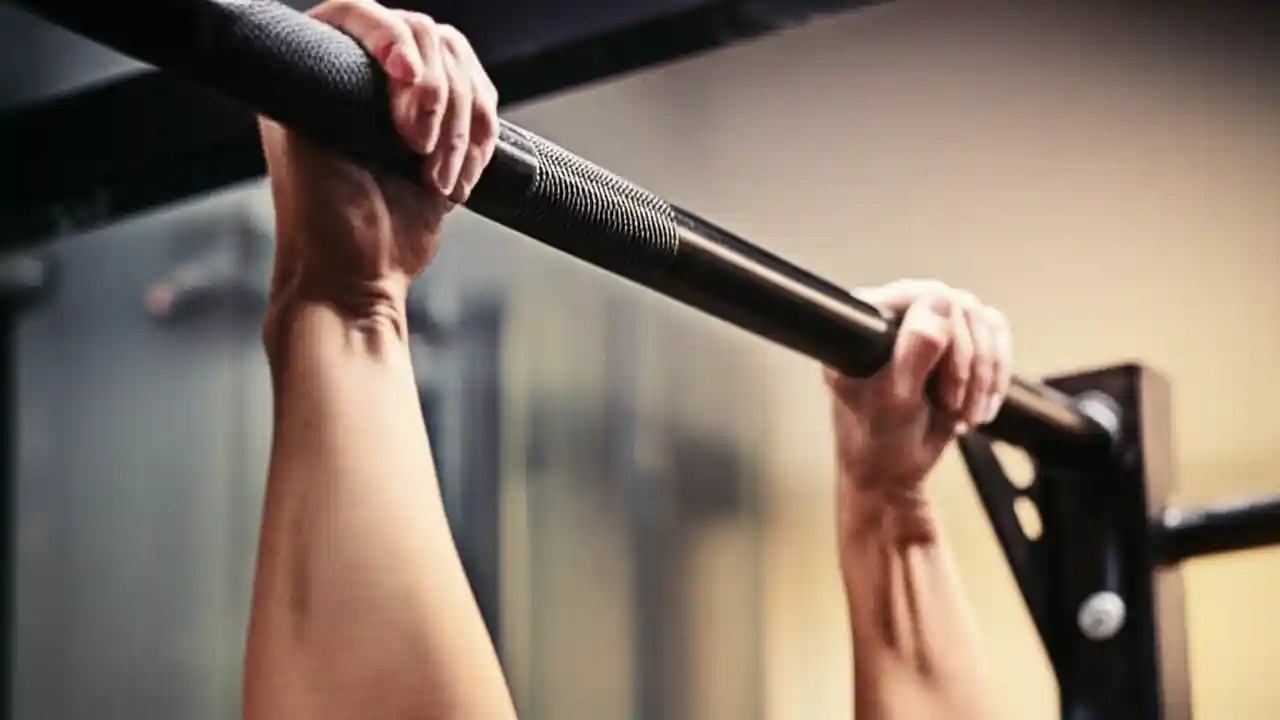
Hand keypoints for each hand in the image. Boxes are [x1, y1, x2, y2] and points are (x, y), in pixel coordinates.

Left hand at [260, 0, 498, 323]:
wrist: (359, 280)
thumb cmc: (322, 220)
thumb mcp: (309, 139)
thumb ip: (335, 83)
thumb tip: (392, 54)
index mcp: (321, 71)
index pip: (359, 14)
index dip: (391, 37)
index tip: (407, 77)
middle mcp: (365, 77)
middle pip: (427, 37)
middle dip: (436, 96)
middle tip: (417, 148)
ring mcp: (409, 104)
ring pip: (463, 72)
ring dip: (460, 131)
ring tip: (437, 179)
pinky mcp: (445, 133)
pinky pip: (484, 108)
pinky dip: (479, 145)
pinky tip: (455, 181)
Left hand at [825, 280, 1011, 542]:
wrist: (894, 469)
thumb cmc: (879, 439)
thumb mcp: (895, 399)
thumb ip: (915, 350)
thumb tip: (942, 301)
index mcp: (868, 319)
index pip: (927, 296)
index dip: (950, 340)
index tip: (945, 388)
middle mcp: (896, 312)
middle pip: (962, 308)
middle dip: (969, 365)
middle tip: (954, 406)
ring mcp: (928, 323)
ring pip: (984, 321)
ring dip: (985, 374)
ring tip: (965, 412)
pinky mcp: (956, 339)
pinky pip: (996, 334)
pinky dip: (997, 373)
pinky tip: (977, 404)